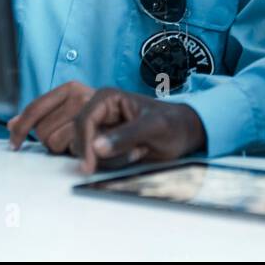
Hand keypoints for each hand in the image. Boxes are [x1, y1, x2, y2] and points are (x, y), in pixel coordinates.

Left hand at [6, 81, 93, 153]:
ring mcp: (90, 115)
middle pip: (41, 129)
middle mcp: (80, 97)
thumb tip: (11, 125)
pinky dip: (73, 153)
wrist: (135, 124)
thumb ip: (40, 114)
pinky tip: (83, 148)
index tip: (14, 143)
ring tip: (74, 142)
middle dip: (47, 139)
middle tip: (63, 138)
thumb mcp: (69, 108)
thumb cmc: (98, 119)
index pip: (34, 108)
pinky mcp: (96, 134)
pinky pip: (69, 150)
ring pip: (52, 142)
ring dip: (61, 148)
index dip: (20, 128)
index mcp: (70, 88)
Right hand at [71, 88, 206, 172]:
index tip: (90, 167)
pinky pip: (98, 159)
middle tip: (137, 150)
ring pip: (89, 152)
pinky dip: (116, 163)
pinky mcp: (105, 143)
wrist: (183, 133)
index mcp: (107, 98)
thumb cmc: (173, 124)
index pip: (82, 121)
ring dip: (114, 159)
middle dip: (107, 153)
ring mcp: (102, 128)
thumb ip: (126, 136)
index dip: (84, 145)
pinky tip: (135, 153)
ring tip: (139, 150)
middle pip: (82, 139)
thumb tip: (96, 147)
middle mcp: (100, 111)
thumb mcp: (154, 128)